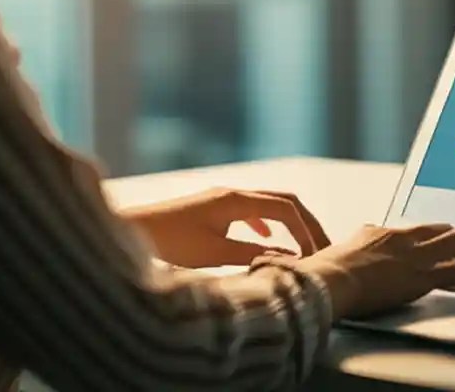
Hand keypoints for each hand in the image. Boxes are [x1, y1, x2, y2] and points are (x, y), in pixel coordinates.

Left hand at [121, 187, 330, 267]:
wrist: (131, 230)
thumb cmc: (170, 243)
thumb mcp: (214, 254)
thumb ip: (252, 256)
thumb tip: (288, 260)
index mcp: (237, 200)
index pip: (287, 209)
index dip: (307, 231)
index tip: (318, 255)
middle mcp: (234, 193)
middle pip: (284, 202)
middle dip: (306, 225)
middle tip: (324, 248)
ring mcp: (223, 198)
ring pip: (269, 205)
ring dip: (290, 224)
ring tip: (303, 248)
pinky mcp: (213, 208)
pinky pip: (252, 210)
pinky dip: (268, 224)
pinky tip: (266, 242)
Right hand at [268, 223, 454, 320]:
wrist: (324, 283)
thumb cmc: (320, 278)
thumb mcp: (331, 259)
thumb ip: (340, 255)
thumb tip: (318, 256)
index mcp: (379, 233)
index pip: (415, 230)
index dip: (431, 241)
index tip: (439, 251)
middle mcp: (400, 237)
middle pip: (443, 229)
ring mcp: (413, 253)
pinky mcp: (423, 273)